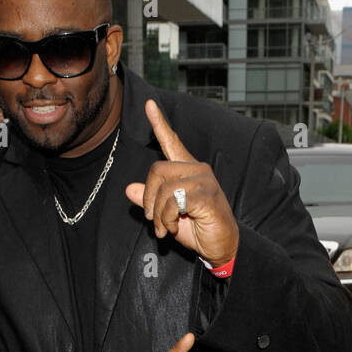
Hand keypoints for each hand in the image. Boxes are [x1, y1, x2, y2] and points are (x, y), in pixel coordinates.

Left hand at [124, 100, 238, 268]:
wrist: (221, 247)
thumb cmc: (198, 229)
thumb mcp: (168, 215)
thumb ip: (151, 201)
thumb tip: (130, 189)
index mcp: (187, 170)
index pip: (171, 142)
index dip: (159, 123)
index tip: (148, 104)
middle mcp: (196, 170)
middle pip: (156, 170)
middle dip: (148, 199)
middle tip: (153, 221)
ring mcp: (203, 181)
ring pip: (163, 189)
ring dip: (158, 215)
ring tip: (165, 228)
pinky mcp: (206, 195)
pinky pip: (173, 202)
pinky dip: (167, 219)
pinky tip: (173, 228)